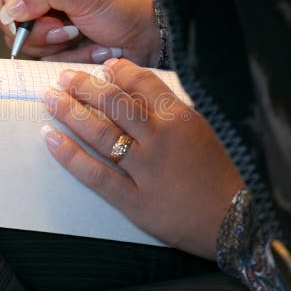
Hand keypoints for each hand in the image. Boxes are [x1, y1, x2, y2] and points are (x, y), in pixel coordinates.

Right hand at [0, 0, 160, 65]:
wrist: (146, 39)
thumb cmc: (124, 5)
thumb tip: (10, 8)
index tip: (24, 5)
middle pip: (2, 10)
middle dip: (32, 25)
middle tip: (64, 26)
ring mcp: (41, 21)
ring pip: (16, 38)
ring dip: (48, 43)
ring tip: (77, 35)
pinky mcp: (49, 46)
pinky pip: (35, 56)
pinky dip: (57, 56)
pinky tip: (80, 47)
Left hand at [41, 58, 243, 258]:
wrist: (239, 222)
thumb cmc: (225, 175)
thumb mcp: (205, 132)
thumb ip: (174, 113)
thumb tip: (139, 94)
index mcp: (181, 118)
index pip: (142, 83)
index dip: (119, 72)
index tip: (104, 67)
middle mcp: (160, 139)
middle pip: (114, 104)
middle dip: (85, 86)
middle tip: (64, 77)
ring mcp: (145, 171)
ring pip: (100, 134)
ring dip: (71, 112)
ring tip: (51, 98)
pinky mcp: (134, 201)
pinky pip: (96, 174)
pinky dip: (70, 155)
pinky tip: (51, 139)